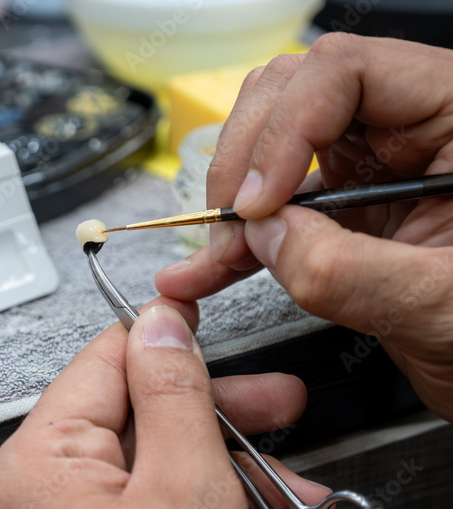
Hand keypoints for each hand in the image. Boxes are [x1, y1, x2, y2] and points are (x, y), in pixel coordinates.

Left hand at [0, 305, 341, 508]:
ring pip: (144, 488)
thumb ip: (171, 390)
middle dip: (219, 432)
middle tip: (274, 415)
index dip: (165, 345)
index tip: (201, 330)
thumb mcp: (190, 489)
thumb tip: (157, 326)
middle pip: (129, 431)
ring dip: (228, 494)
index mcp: (26, 470)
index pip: (99, 367)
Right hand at [156, 34, 452, 416]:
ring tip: (218, 252)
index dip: (288, 128)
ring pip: (273, 141)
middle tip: (234, 224)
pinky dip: (238, 237)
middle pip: (297, 94)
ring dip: (234, 197)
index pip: (346, 72)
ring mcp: (376, 163)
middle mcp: (413, 127)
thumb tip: (267, 236)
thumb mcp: (442, 307)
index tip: (261, 201)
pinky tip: (208, 269)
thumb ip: (350, 270)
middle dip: (249, 159)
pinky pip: (276, 203)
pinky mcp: (348, 205)